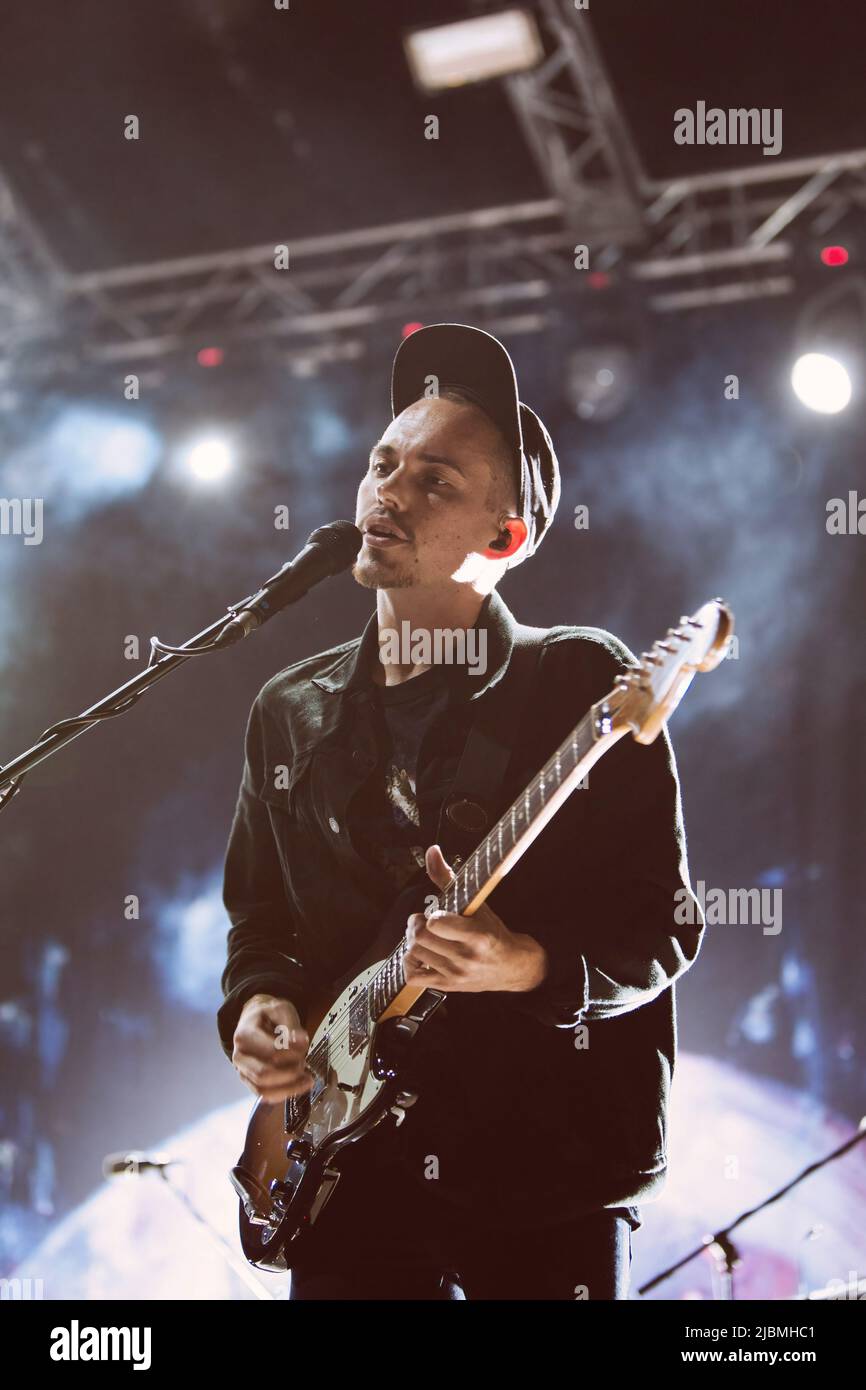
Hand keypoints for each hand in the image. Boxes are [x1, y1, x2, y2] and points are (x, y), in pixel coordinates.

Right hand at [232, 994, 314, 1103]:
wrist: (254, 1020)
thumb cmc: (268, 1015)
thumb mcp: (281, 1008)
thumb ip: (291, 1024)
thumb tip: (301, 1041)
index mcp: (244, 1035)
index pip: (270, 1052)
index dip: (292, 1053)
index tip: (306, 1046)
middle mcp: (239, 1056)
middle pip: (264, 1074)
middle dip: (290, 1072)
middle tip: (304, 1062)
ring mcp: (242, 1071)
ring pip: (263, 1090)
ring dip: (289, 1087)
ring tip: (307, 1079)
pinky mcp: (249, 1082)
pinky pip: (264, 1096)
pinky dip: (283, 1094)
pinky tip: (299, 1086)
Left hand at [403, 845, 547, 993]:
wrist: (511, 967)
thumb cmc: (492, 932)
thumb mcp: (476, 904)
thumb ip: (448, 878)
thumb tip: (431, 850)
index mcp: (477, 935)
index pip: (436, 923)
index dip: (430, 915)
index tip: (435, 913)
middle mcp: (466, 957)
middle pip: (420, 937)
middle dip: (415, 924)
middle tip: (421, 921)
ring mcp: (455, 974)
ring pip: (414, 953)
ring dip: (412, 941)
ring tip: (423, 936)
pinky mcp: (447, 986)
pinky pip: (412, 977)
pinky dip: (410, 963)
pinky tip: (421, 955)